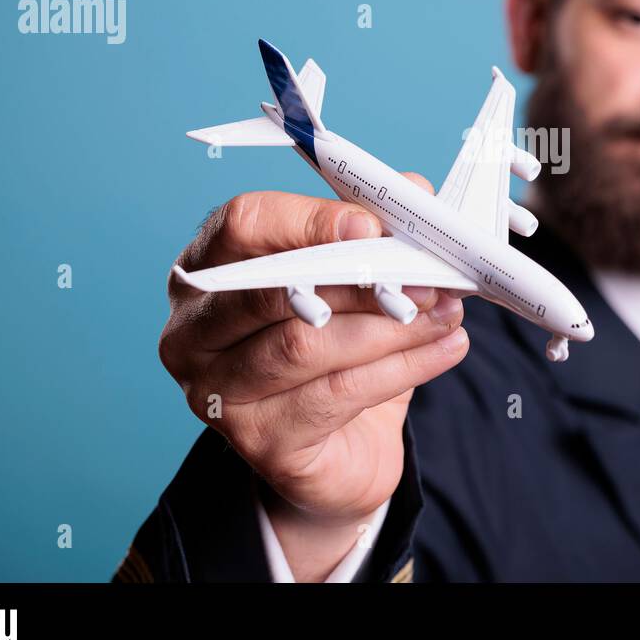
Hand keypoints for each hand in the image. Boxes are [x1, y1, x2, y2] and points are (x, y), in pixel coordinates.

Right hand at [158, 175, 468, 579]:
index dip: (307, 221)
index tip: (372, 226)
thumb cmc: (335, 351)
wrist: (338, 449)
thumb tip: (414, 190)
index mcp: (206, 269)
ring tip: (446, 311)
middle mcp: (193, 331)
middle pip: (268, 292)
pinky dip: (401, 367)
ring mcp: (217, 391)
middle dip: (356, 280)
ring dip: (389, 326)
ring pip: (305, 346)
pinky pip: (336, 395)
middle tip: (424, 275)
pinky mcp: (259, 440)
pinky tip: (444, 348)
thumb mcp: (354, 280)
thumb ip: (376, 232)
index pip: (241, 226)